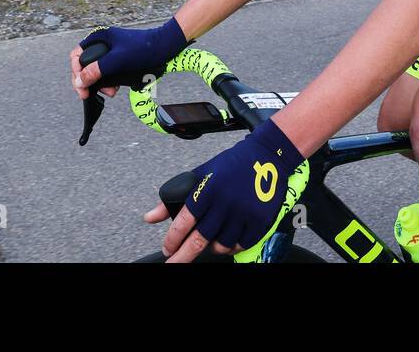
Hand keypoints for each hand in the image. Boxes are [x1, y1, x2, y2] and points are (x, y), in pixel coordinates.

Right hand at [70, 17, 187, 98]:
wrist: (165, 46)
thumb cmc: (143, 49)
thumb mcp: (117, 60)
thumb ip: (96, 70)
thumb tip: (79, 81)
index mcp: (98, 37)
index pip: (76, 56)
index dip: (76, 73)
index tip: (82, 87)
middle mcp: (101, 43)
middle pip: (84, 65)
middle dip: (88, 81)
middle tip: (90, 95)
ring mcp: (110, 51)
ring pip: (96, 71)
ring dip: (99, 84)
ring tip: (110, 92)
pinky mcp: (118, 59)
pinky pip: (107, 72)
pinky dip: (108, 82)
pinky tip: (115, 88)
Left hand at [147, 118, 307, 262]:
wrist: (268, 155)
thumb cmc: (232, 163)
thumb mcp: (201, 173)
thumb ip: (174, 196)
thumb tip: (149, 218)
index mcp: (208, 190)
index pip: (184, 222)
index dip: (172, 240)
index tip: (167, 249)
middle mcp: (225, 203)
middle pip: (199, 240)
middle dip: (182, 256)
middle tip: (174, 263)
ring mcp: (244, 213)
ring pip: (221, 245)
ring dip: (211, 248)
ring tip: (208, 243)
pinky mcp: (259, 220)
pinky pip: (241, 244)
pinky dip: (232, 247)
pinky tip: (227, 242)